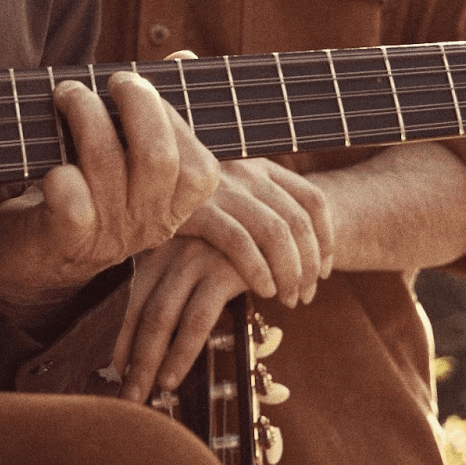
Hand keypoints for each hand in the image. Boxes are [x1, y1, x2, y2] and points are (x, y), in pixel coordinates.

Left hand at [0, 70, 219, 326]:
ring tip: (67, 93)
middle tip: (112, 80)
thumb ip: (159, 110)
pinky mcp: (64, 240)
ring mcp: (107, 236)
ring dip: (85, 114)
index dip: (175, 119)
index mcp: (172, 208)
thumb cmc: (86, 189)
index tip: (143, 85)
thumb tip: (185, 56)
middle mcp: (146, 226)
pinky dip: (59, 170)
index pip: (201, 171)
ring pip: (107, 163)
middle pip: (158, 159)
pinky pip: (71, 199)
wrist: (29, 258)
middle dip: (137, 104)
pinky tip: (48, 157)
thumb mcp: (128, 156)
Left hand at [113, 234, 246, 402]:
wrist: (284, 223)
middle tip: (125, 395)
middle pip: (144, 311)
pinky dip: (182, 352)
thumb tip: (161, 335)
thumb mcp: (209, 260)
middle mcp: (172, 251)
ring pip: (161, 318)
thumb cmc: (244, 247)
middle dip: (133, 357)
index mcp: (164, 249)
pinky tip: (173, 375)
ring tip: (145, 392)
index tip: (114, 369)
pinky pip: (195, 320)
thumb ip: (185, 288)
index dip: (122, 336)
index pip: (133, 299)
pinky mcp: (222, 270)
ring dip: (150, 360)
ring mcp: (195, 259)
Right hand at [179, 158, 333, 306]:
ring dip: (291, 272)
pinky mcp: (197, 208)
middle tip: (306, 295)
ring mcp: (223, 187)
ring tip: (289, 299)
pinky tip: (264, 290)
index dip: (328, 239)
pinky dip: (258, 269)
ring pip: (277, 232)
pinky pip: (239, 241)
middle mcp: (247, 171)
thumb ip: (259, 205)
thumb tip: (299, 244)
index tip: (326, 271)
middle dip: (310, 265)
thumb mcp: (230, 190)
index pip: (314, 199)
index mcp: (260, 165)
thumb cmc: (188, 198)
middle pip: (299, 221)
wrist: (137, 175)